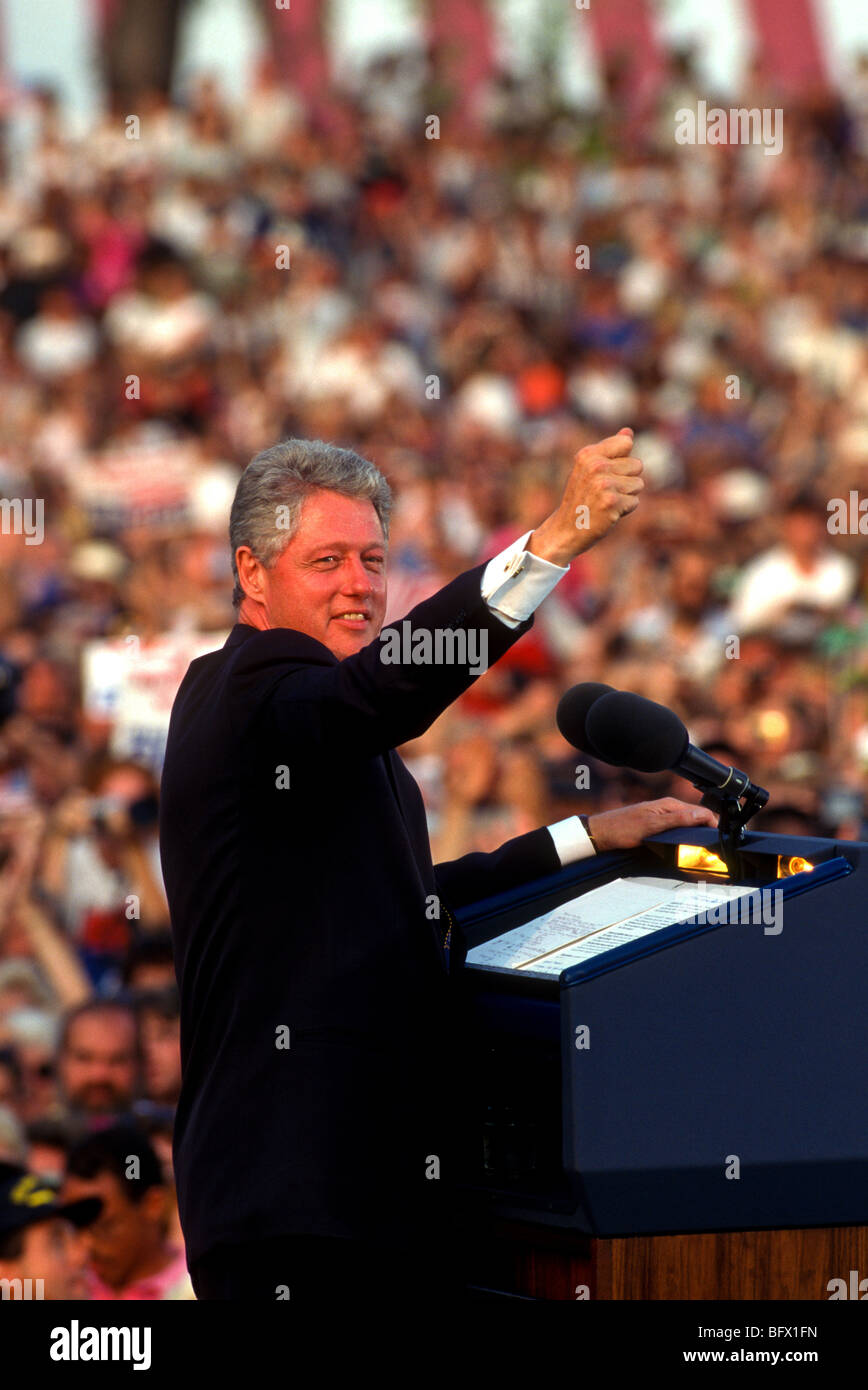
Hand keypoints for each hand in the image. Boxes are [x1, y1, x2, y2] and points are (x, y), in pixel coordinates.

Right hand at [527, 427, 643, 565]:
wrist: (566, 529)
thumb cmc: (581, 497)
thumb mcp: (589, 469)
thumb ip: (610, 449)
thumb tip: (629, 432)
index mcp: (588, 454)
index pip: (626, 443)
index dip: (623, 459)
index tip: (607, 472)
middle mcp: (596, 466)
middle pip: (637, 465)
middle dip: (627, 479)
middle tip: (605, 491)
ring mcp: (604, 484)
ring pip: (638, 484)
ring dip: (626, 495)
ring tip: (606, 501)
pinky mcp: (612, 502)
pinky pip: (635, 502)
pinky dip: (625, 510)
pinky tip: (608, 513)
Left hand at [588, 798, 717, 851]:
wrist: (601, 834)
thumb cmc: (622, 829)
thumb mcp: (652, 826)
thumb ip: (677, 820)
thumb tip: (701, 815)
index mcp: (669, 805)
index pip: (701, 812)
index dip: (713, 825)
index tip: (720, 839)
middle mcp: (668, 809)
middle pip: (696, 819)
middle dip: (707, 831)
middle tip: (715, 847)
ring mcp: (662, 817)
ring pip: (688, 826)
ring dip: (697, 835)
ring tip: (704, 849)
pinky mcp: (657, 826)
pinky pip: (678, 831)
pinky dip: (686, 837)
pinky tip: (687, 846)